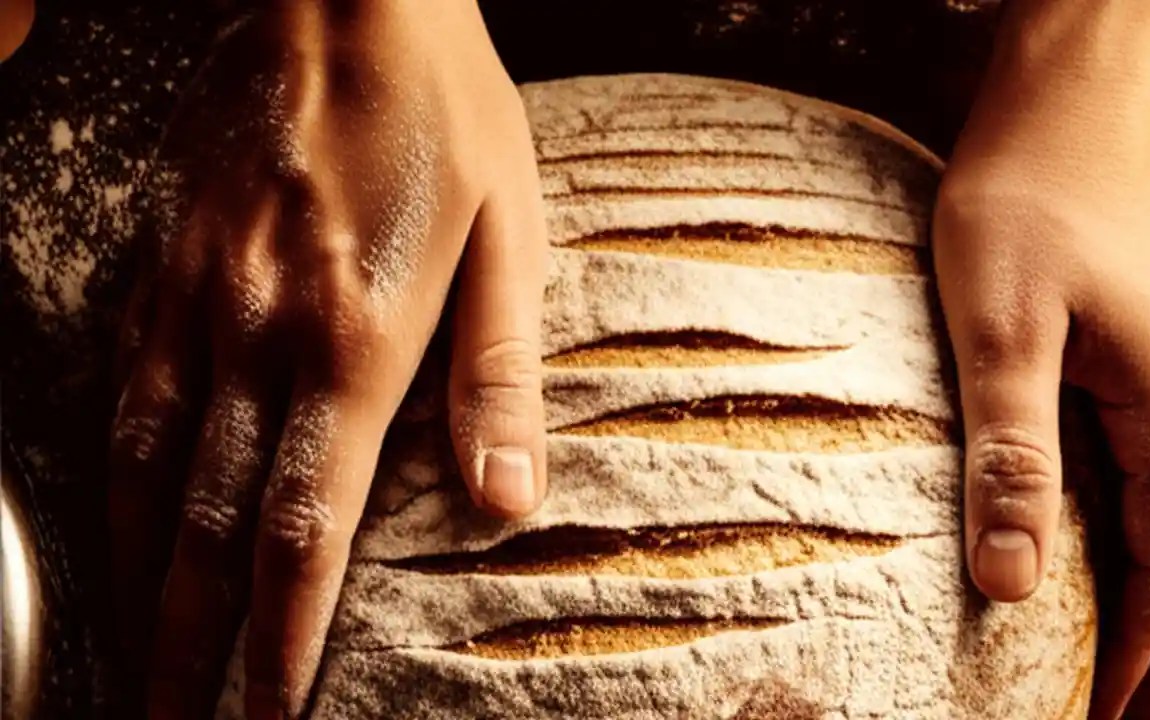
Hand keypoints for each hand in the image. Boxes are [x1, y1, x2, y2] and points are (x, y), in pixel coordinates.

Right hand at [108, 1, 548, 716]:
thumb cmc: (445, 113)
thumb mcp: (510, 235)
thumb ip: (498, 375)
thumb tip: (507, 499)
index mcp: (356, 340)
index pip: (305, 527)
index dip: (280, 639)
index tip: (262, 715)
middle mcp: (258, 335)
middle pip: (212, 524)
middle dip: (192, 643)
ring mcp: (195, 300)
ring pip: (150, 471)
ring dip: (141, 580)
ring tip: (135, 657)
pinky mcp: (164, 264)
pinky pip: (124, 392)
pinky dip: (118, 480)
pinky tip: (120, 524)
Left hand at [932, 2, 1149, 716]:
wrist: (1070, 89)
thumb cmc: (1031, 191)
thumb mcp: (1000, 327)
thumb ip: (1010, 453)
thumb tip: (1010, 581)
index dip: (1128, 641)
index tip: (1089, 700)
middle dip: (1110, 605)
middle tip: (1047, 662)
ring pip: (1137, 481)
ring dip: (1094, 543)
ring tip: (1033, 594)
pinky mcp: (1137, 328)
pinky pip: (1121, 431)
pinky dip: (1084, 480)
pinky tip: (1035, 486)